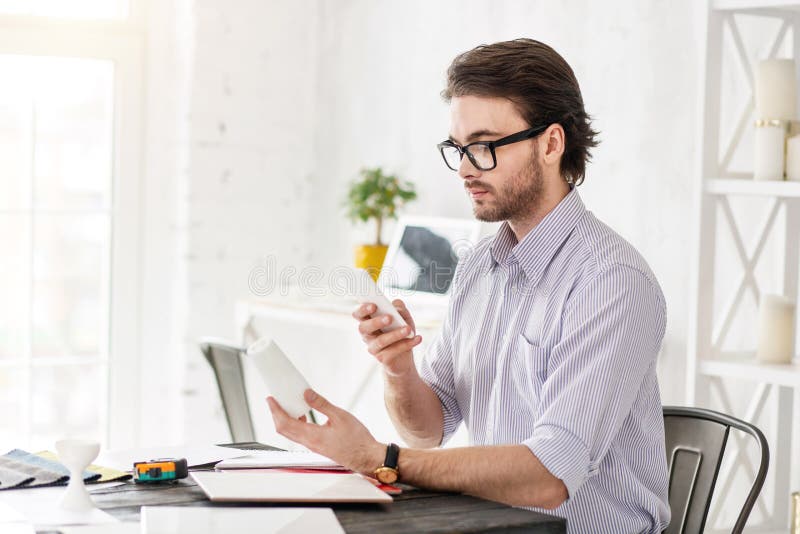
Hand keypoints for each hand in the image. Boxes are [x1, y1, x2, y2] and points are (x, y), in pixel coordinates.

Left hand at [267, 389, 384, 474]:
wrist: (366, 456)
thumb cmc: (357, 440)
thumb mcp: (340, 416)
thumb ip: (321, 404)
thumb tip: (306, 394)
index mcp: (313, 435)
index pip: (285, 423)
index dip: (275, 410)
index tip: (271, 400)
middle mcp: (309, 443)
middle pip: (283, 430)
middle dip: (276, 414)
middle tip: (274, 402)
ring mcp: (313, 446)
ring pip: (291, 433)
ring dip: (285, 419)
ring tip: (288, 406)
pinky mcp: (318, 447)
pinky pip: (300, 435)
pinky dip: (296, 424)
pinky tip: (304, 416)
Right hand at [353, 299, 421, 376]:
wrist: (404, 358)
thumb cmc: (400, 332)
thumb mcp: (404, 318)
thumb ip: (400, 309)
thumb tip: (397, 304)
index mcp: (368, 321)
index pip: (359, 314)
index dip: (363, 309)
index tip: (374, 305)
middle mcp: (367, 335)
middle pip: (364, 327)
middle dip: (376, 321)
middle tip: (390, 318)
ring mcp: (373, 348)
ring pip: (380, 341)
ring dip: (395, 334)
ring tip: (408, 329)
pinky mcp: (382, 358)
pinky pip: (393, 351)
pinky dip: (407, 344)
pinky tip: (417, 338)